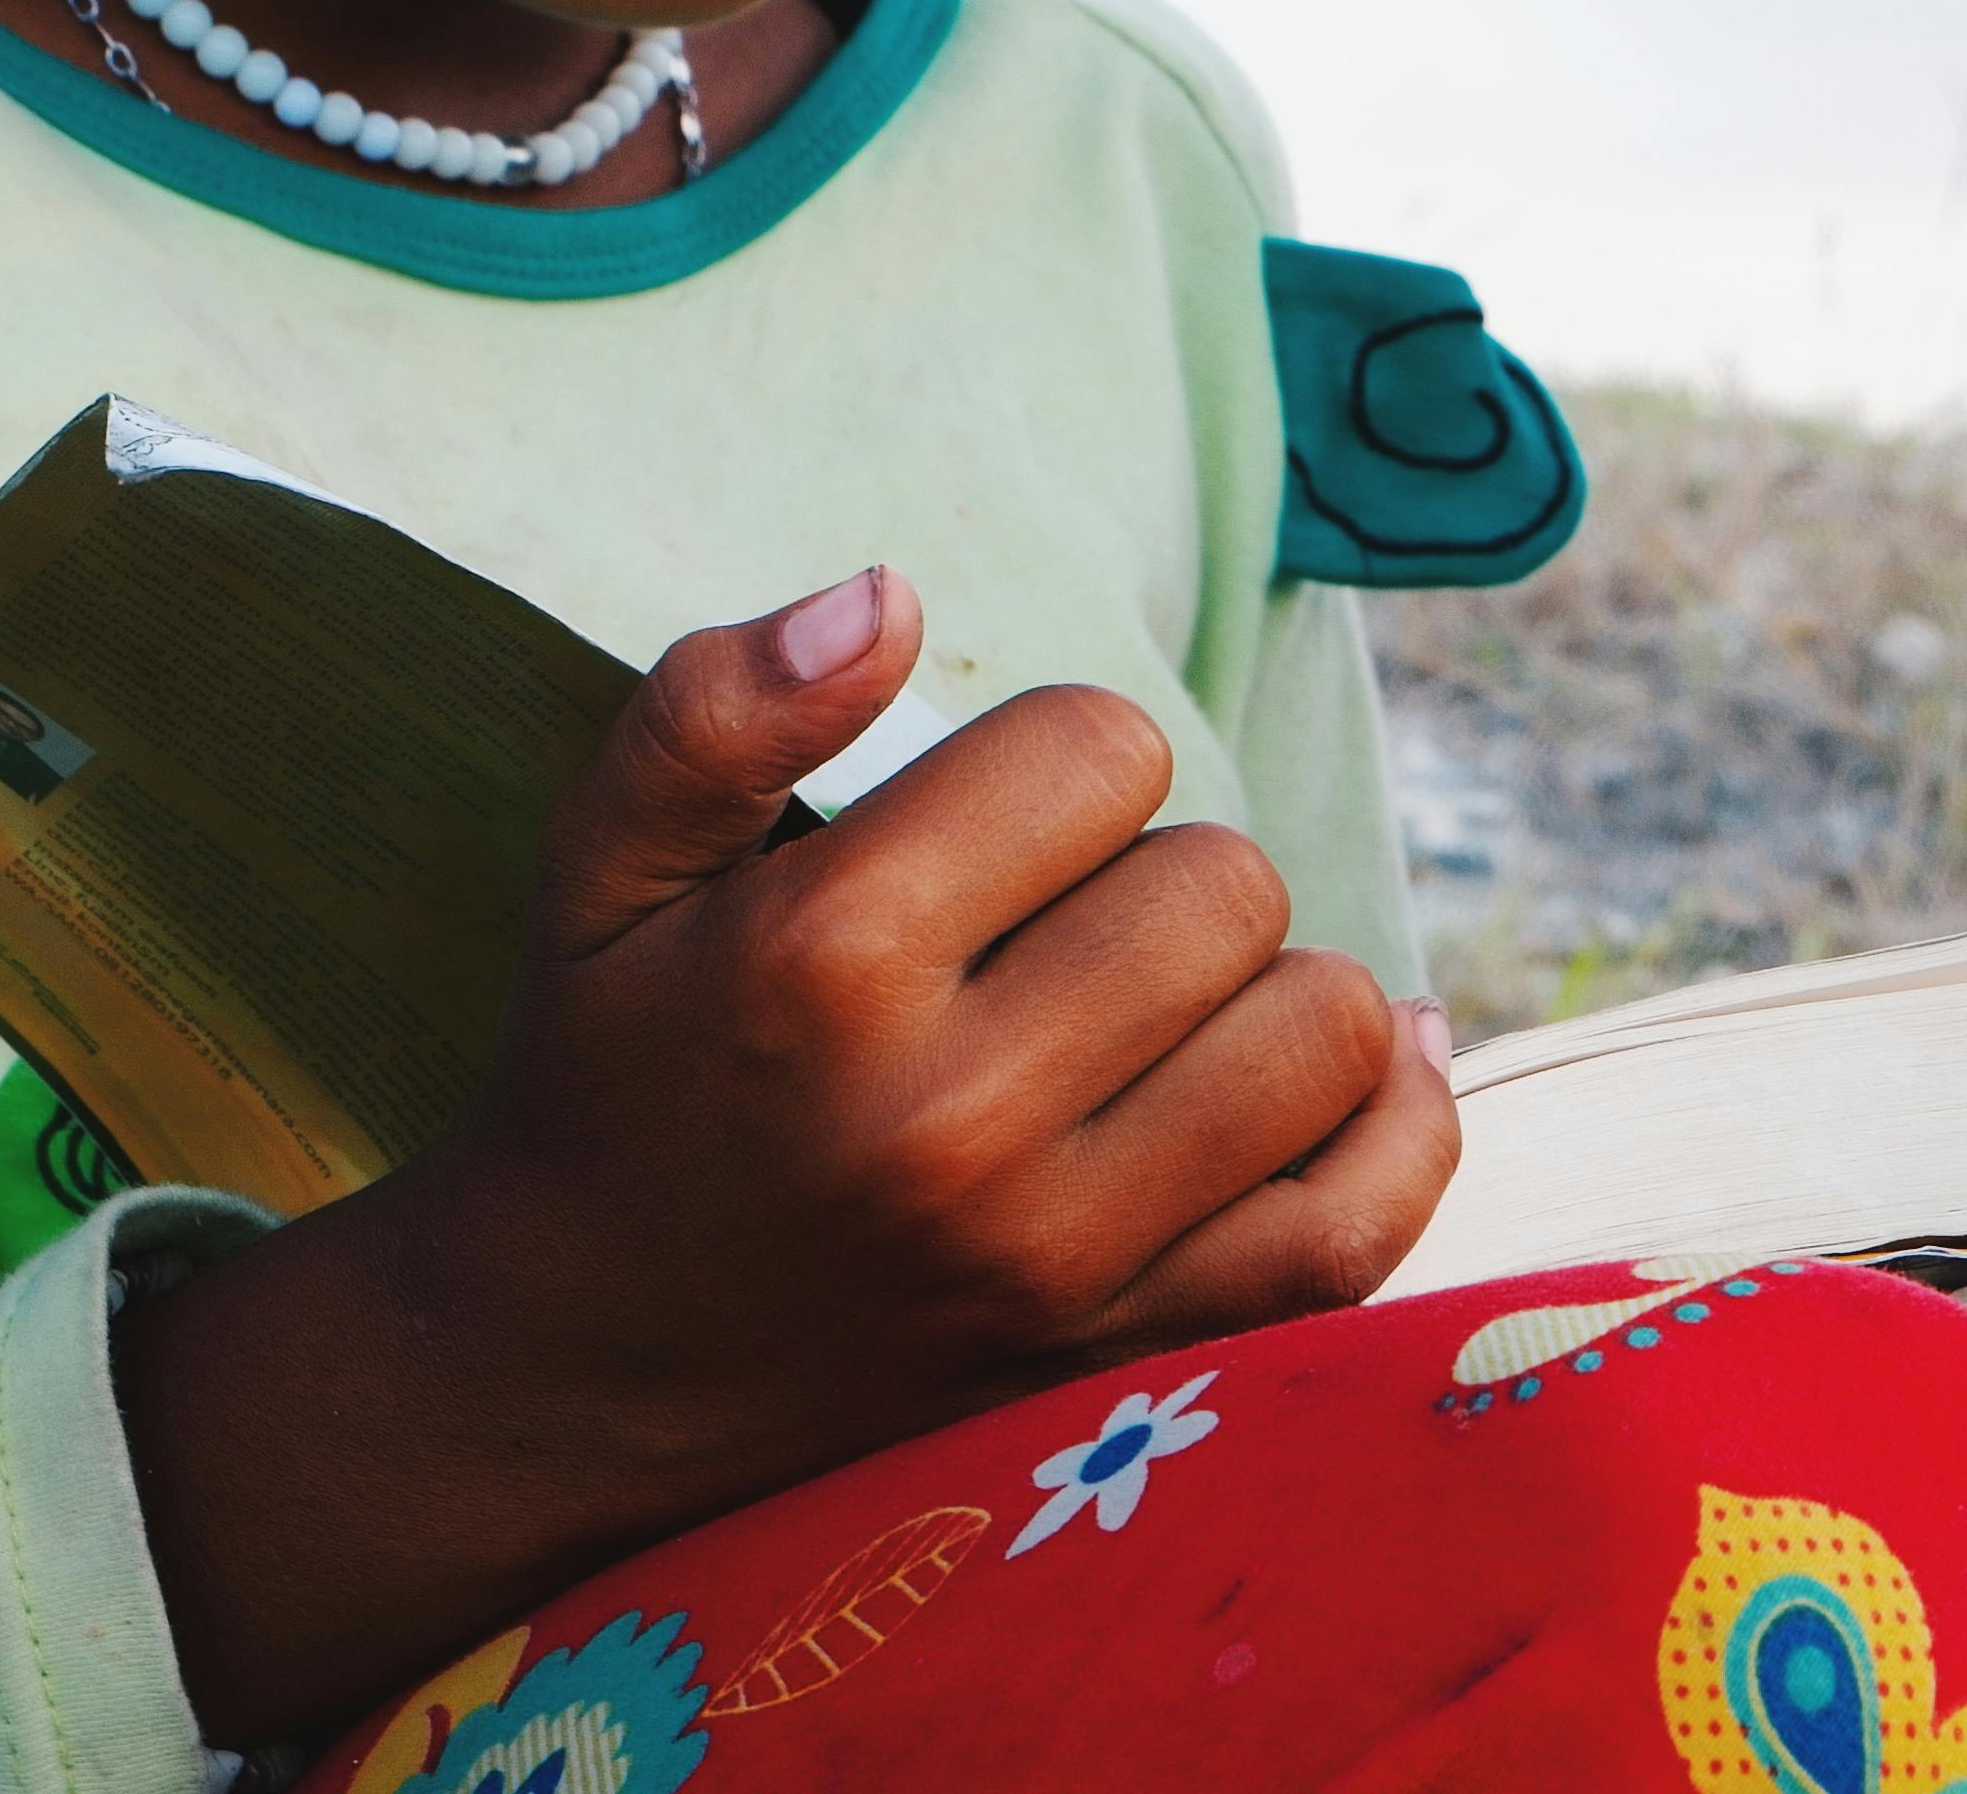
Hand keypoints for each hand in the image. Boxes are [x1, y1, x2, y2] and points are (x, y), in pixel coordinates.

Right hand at [114, 566, 1459, 1743]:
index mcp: (820, 965)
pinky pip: (1359, 1224)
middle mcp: (950, 1121)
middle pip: (1223, 885)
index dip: (1059, 758)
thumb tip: (887, 592)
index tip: (991, 826)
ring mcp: (1054, 1261)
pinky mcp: (1129, 1362)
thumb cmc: (612, 1079)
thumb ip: (718, 709)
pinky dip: (1393, 1125)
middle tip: (1057, 931)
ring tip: (1156, 1008)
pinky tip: (1344, 1061)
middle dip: (1156, 870)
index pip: (1098, 749)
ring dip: (1262, 988)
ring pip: (1320, 1028)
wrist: (574, 1373)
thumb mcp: (596, 871)